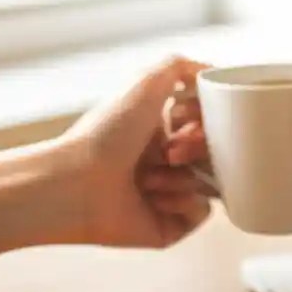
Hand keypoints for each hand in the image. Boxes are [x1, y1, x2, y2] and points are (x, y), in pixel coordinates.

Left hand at [59, 56, 215, 247]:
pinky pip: (202, 212)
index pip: (208, 125)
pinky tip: (153, 200)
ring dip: (184, 177)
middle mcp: (165, 163)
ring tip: (149, 180)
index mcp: (160, 131)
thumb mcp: (143, 83)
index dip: (204, 121)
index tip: (183, 120)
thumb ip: (179, 66)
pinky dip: (183, 203)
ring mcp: (170, 195)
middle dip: (198, 149)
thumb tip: (209, 71)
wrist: (77, 185)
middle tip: (171, 152)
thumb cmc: (104, 135)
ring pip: (211, 182)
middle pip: (214, 153)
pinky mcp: (172, 225)